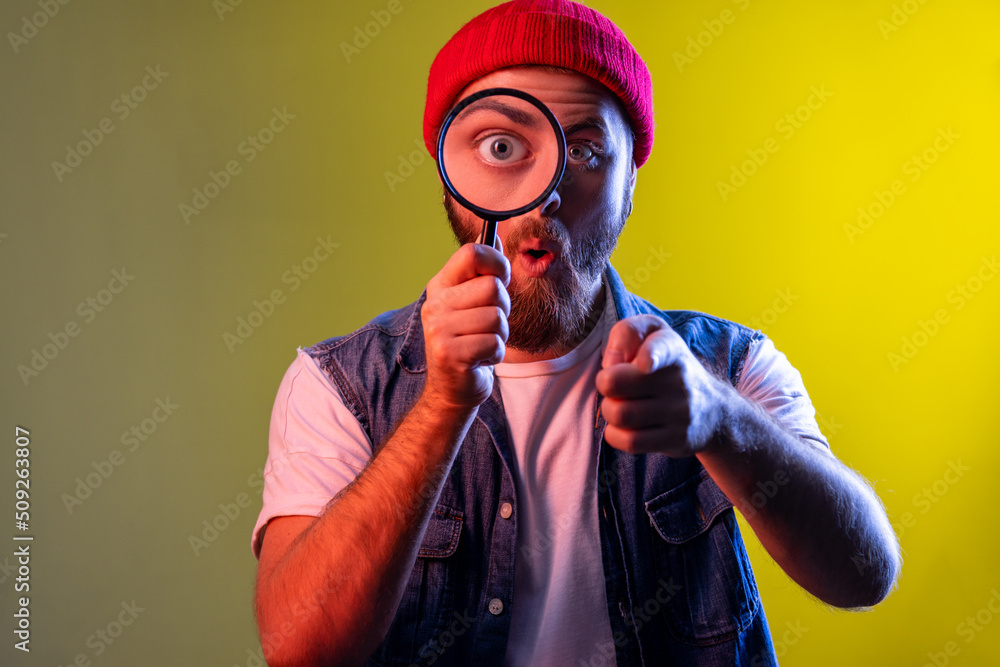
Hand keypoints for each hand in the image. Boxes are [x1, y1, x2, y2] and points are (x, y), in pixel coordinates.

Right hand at [420, 235, 510, 410]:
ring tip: (483, 343)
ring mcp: (438, 330)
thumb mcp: (472, 302)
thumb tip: (491, 234)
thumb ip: (481, 270)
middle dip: (503, 308)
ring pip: (497, 317)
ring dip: (500, 334)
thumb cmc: (469, 341)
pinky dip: (496, 354)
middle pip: (492, 287)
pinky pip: (494, 343)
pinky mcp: (449, 354)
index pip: (471, 253)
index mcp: (440, 286)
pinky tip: (480, 359)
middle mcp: (435, 304)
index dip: (496, 262)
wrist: (451, 389)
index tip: (500, 278)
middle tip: (488, 325)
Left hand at [595, 315, 726, 455]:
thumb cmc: (666, 367)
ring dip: (609, 410)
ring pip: (619, 414)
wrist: (712, 411)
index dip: (651, 354)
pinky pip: (630, 441)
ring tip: (620, 405)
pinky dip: (615, 434)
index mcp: (671, 347)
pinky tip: (624, 427)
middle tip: (613, 386)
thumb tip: (610, 363)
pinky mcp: (676, 439)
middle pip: (615, 383)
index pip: (662, 347)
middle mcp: (679, 379)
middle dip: (604, 384)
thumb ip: (626, 334)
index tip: (644, 365)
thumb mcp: (653, 335)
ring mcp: (680, 412)